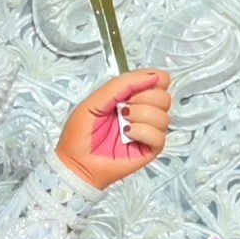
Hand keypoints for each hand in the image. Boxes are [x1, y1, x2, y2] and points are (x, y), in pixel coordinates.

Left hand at [57, 69, 173, 187]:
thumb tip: (153, 76)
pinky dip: (143, 132)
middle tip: (123, 108)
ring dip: (142, 115)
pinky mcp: (149, 150)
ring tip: (123, 122)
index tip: (140, 86)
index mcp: (131, 98)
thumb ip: (122, 84)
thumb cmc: (80, 133)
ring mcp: (147, 132)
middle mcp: (142, 113)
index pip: (157, 82)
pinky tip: (128, 135)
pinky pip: (160, 136)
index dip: (154, 80)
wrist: (74, 162)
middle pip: (164, 98)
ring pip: (164, 116)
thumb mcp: (96, 100)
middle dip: (144, 98)